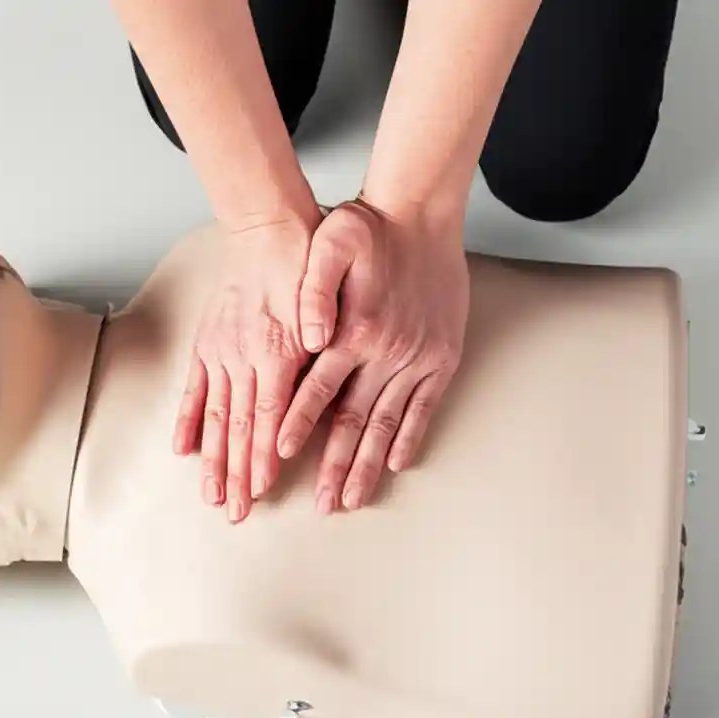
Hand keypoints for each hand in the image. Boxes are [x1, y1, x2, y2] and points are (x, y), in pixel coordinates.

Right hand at [173, 215, 316, 522]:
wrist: (270, 229)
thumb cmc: (307, 263)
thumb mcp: (326, 298)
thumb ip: (320, 339)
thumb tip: (323, 372)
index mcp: (277, 348)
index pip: (268, 413)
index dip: (264, 453)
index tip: (262, 487)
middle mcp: (244, 355)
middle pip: (240, 426)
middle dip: (238, 473)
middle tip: (238, 512)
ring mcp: (222, 351)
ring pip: (216, 416)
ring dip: (213, 459)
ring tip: (212, 495)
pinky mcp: (209, 343)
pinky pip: (195, 390)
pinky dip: (188, 421)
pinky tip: (183, 451)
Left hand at [278, 197, 469, 512]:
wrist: (423, 212)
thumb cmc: (369, 227)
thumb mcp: (331, 242)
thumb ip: (313, 288)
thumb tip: (307, 334)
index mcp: (354, 330)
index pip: (317, 390)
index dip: (296, 425)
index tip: (277, 457)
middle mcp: (386, 352)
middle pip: (353, 421)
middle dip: (335, 466)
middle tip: (321, 503)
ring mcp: (417, 358)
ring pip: (387, 423)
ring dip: (369, 464)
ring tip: (354, 498)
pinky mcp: (441, 357)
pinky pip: (424, 407)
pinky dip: (410, 437)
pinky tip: (398, 464)